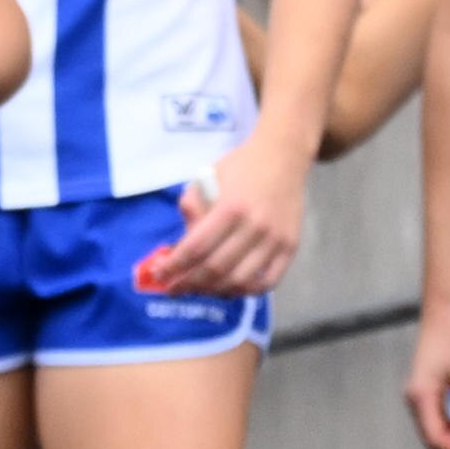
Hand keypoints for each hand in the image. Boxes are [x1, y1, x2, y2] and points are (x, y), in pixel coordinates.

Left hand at [146, 137, 308, 295]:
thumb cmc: (240, 167)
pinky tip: (230, 288)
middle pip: (216, 269)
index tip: (159, 275)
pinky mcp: (290, 247)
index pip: (196, 248)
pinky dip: (247, 291)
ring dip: (214, 291)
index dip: (174, 267)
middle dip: (189, 283)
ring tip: (199, 289)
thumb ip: (191, 208)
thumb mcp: (206, 177)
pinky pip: (268, 282)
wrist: (282, 157)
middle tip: (174, 288)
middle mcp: (254, 226)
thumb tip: (182, 246)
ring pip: (240, 281)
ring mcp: (275, 240)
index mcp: (231, 207)